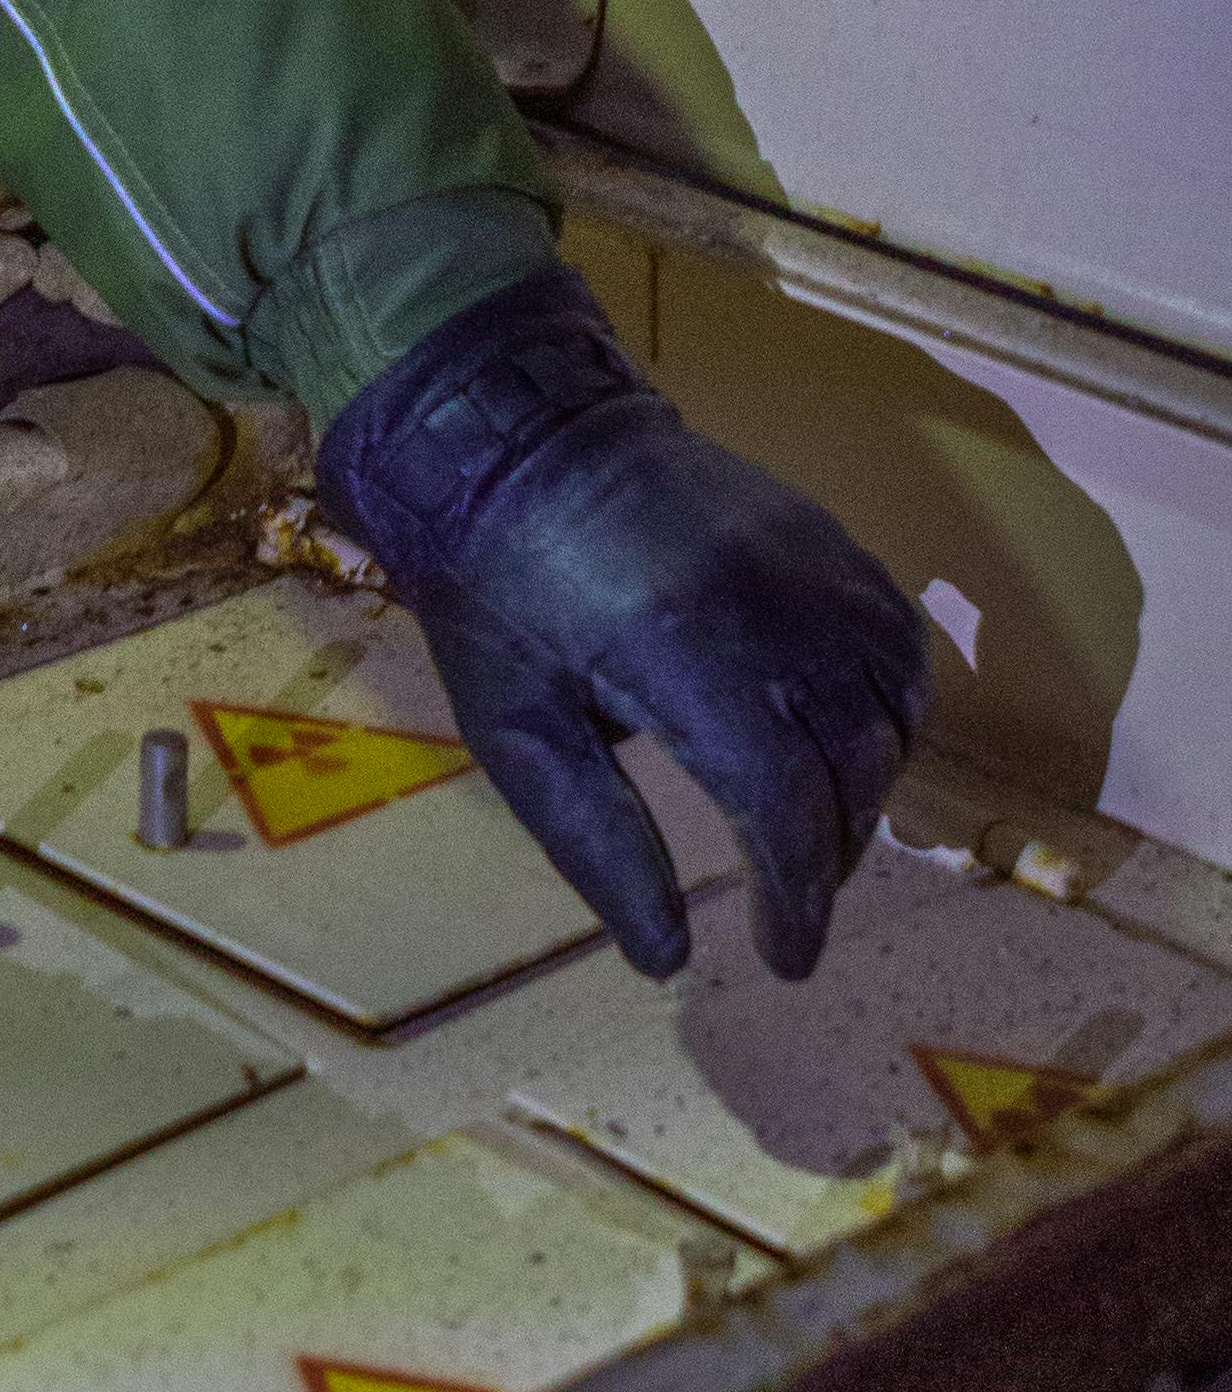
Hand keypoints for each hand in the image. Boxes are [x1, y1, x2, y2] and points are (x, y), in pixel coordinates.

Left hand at [315, 265, 927, 979]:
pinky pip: (896, 639)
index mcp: (679, 651)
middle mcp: (766, 602)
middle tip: (793, 902)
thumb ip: (596, 842)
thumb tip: (665, 958)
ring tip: (818, 835)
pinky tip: (852, 745)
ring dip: (869, 789)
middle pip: (850, 765)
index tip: (784, 958)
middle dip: (831, 855)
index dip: (798, 895)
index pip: (784, 803)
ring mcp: (808, 558)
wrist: (513, 433)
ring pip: (889, 708)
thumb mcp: (513, 728)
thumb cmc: (494, 591)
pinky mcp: (823, 533)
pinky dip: (892, 708)